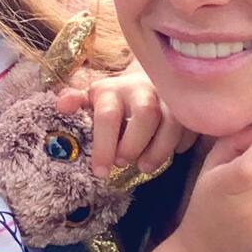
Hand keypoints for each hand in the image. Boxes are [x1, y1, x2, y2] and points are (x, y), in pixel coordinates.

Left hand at [55, 62, 192, 179]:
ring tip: (144, 167)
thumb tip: (61, 105)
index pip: (108, 116)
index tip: (101, 172)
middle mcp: (142, 90)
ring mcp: (168, 97)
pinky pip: (190, 126)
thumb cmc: (115, 98)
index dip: (104, 145)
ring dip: (159, 149)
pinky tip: (172, 153)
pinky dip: (182, 143)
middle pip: (145, 115)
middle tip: (123, 163)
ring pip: (172, 121)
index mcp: (112, 90)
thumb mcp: (92, 98)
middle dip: (134, 144)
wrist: (147, 79)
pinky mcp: (188, 107)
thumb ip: (76, 101)